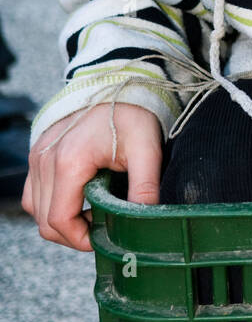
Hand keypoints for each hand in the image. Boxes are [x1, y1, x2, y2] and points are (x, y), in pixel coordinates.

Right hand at [22, 103, 162, 251]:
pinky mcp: (39, 153)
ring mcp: (38, 156)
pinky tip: (78, 199)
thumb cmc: (131, 113)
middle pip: (45, 221)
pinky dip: (51, 204)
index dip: (80, 239)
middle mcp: (45, 160)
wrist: (116, 82)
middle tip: (102, 228)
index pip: (59, 220)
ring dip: (60, 220)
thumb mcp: (147, 150)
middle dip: (73, 234)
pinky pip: (34, 192)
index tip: (103, 237)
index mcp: (69, 162)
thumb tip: (145, 222)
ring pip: (35, 209)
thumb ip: (145, 188)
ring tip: (92, 214)